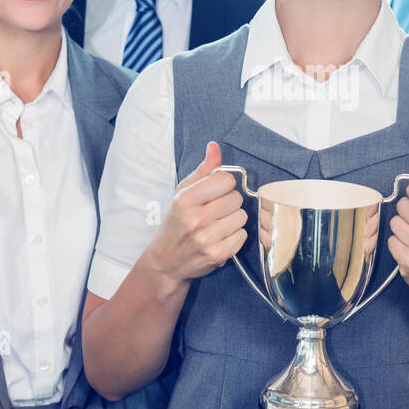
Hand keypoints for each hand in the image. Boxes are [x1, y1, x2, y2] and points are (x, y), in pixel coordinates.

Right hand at [141, 142, 246, 287]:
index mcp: (186, 199)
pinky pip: (242, 236)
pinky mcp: (217, 255)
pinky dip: (235, 237)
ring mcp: (207, 238)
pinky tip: (221, 238)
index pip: (226, 180)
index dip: (224, 186)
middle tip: (215, 212)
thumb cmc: (177, 222)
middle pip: (236, 198)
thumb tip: (214, 147)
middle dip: (229, 204)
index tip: (215, 194)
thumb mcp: (183, 193)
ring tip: (218, 225)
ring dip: (233, 220)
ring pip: (242, 217)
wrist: (166, 261)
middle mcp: (196, 219)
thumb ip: (203, 170)